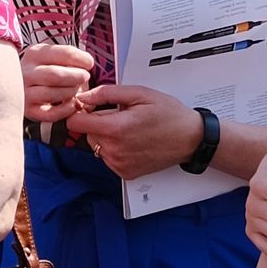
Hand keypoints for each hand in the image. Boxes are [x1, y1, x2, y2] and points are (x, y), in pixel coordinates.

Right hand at [20, 39, 94, 126]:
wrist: (17, 87)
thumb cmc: (43, 71)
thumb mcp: (51, 57)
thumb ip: (68, 58)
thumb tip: (88, 64)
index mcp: (34, 54)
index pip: (63, 53)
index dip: (81, 58)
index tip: (89, 63)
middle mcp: (27, 72)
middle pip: (57, 75)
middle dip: (77, 76)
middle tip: (84, 77)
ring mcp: (25, 93)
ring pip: (54, 93)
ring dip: (72, 92)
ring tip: (75, 90)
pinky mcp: (29, 111)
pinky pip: (52, 113)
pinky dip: (67, 109)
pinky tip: (71, 104)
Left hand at [73, 83, 206, 178]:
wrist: (190, 139)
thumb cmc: (169, 114)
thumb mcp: (140, 94)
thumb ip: (107, 93)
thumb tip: (83, 97)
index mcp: (115, 129)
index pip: (76, 122)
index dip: (81, 111)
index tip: (92, 107)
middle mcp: (114, 150)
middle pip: (87, 133)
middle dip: (98, 122)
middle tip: (122, 116)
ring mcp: (119, 164)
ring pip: (97, 146)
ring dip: (106, 136)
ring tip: (130, 129)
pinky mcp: (124, 173)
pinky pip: (108, 158)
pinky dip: (115, 149)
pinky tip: (133, 142)